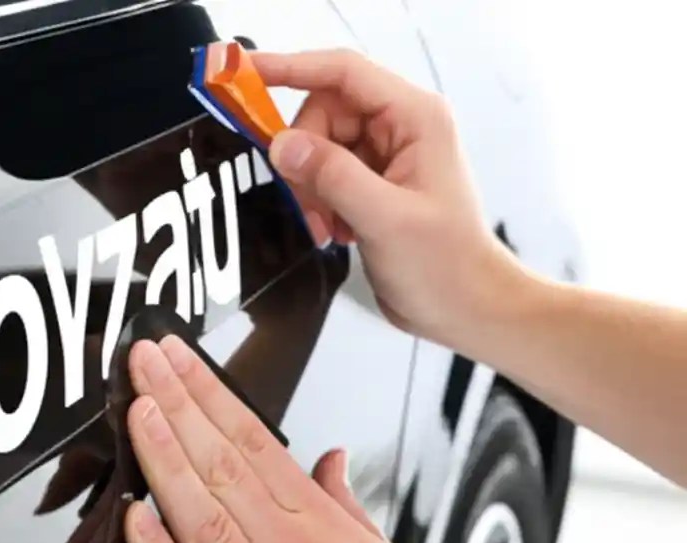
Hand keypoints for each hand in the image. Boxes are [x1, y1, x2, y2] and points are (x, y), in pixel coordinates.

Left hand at [121, 335, 496, 542]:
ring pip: (205, 520)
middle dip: (178, 406)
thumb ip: (344, 502)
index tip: (177, 360)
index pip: (255, 442)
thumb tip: (329, 456)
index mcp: (321, 528)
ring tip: (138, 413)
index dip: (210, 394)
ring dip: (165, 461)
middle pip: (224, 466)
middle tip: (145, 361)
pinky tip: (135, 519)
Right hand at [252, 49, 532, 350]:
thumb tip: (283, 145)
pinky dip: (317, 201)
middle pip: (321, 112)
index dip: (290, 67)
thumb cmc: (448, 265)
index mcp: (415, 118)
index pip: (342, 72)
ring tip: (328, 225)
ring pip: (317, 145)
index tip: (245, 73)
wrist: (465, 307)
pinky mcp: (370, 181)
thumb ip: (332, 176)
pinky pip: (322, 172)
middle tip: (308, 201)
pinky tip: (336, 229)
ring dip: (310, 187)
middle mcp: (400, 127)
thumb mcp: (386, 218)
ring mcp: (384, 154)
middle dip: (303, 155)